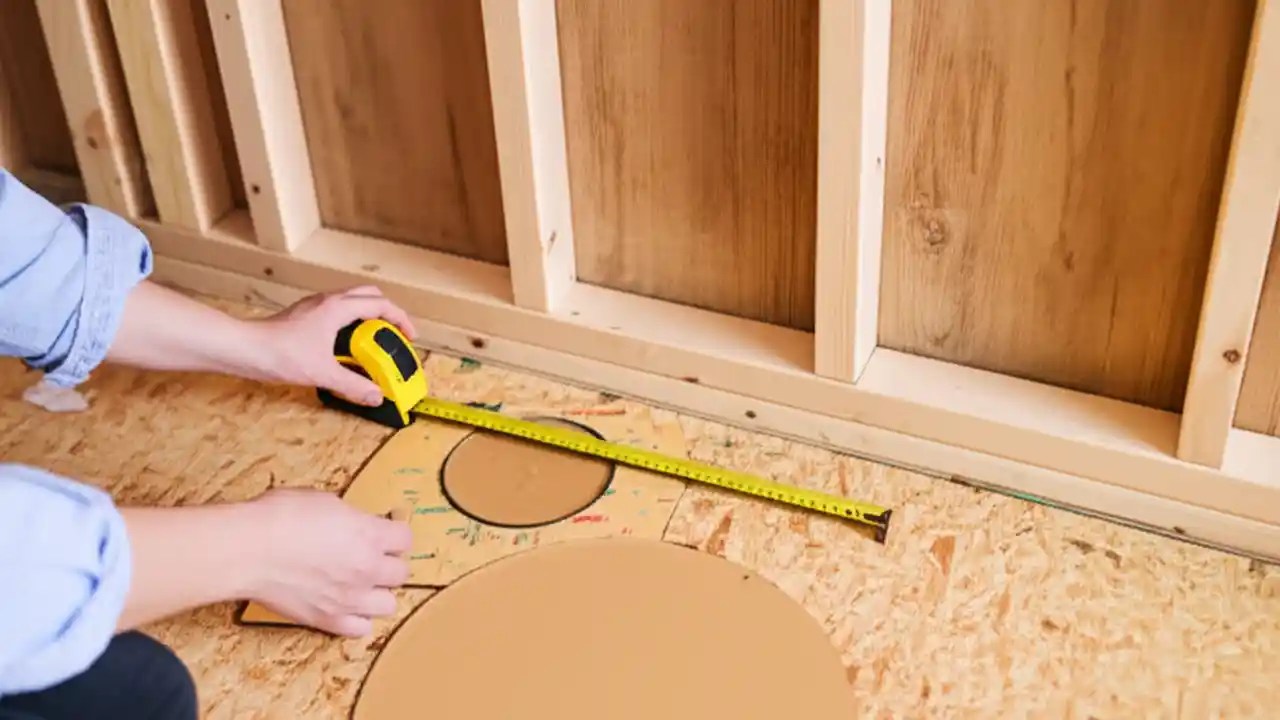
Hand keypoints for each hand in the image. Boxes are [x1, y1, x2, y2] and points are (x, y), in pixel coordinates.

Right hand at [243, 488, 412, 635]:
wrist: (249, 549)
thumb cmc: (280, 517)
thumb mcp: (324, 501)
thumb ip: (350, 517)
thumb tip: (354, 523)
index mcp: (369, 534)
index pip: (405, 538)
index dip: (394, 534)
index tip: (384, 532)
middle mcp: (367, 568)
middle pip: (401, 573)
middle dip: (389, 564)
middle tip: (372, 558)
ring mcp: (350, 598)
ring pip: (389, 605)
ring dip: (378, 594)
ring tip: (361, 586)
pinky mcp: (328, 620)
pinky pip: (361, 629)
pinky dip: (358, 620)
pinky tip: (346, 607)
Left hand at [257, 286, 416, 405]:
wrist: (243, 348)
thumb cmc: (280, 354)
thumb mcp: (323, 373)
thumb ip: (354, 385)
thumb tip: (377, 396)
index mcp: (338, 308)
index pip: (381, 305)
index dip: (400, 319)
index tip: (409, 337)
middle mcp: (328, 300)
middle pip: (368, 295)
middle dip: (386, 313)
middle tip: (392, 335)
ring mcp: (314, 305)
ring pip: (351, 300)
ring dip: (367, 316)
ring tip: (371, 342)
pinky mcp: (303, 314)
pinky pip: (336, 310)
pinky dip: (349, 322)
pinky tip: (344, 345)